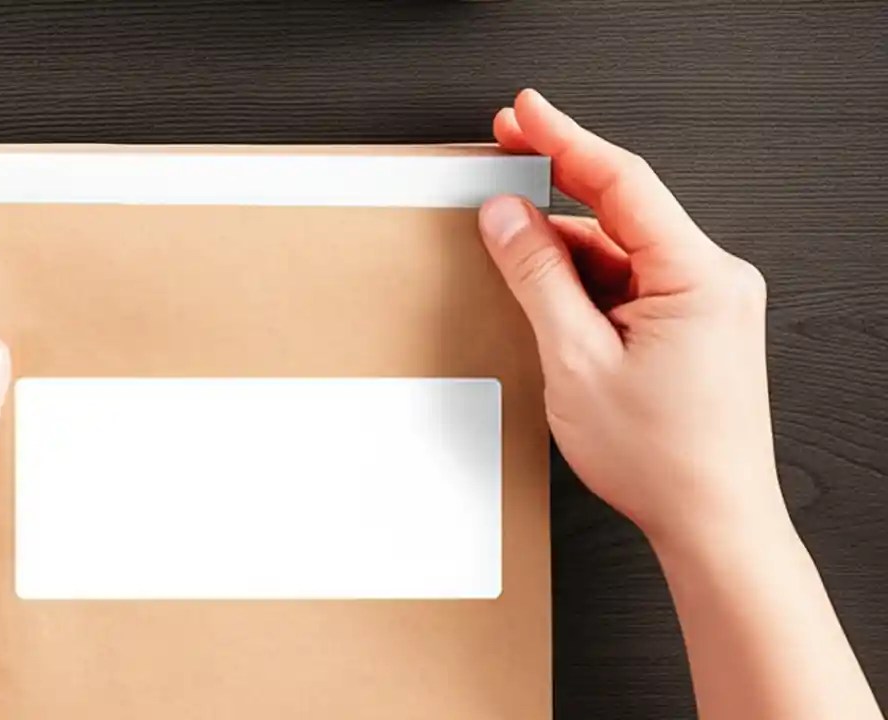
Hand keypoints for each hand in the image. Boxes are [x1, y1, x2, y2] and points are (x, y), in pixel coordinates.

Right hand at [477, 90, 881, 719]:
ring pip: (619, 253)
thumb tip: (507, 217)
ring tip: (510, 264)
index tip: (524, 112)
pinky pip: (630, 284)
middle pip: (619, 214)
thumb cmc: (661, 457)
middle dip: (554, 194)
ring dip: (563, 254)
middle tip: (500, 164)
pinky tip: (547, 298)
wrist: (712, 522)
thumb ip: (538, 276)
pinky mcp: (695, 326)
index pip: (622, 181)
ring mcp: (707, 303)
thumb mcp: (576, 359)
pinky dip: (585, 286)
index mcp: (698, 276)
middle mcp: (714, 280)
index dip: (564, 138)